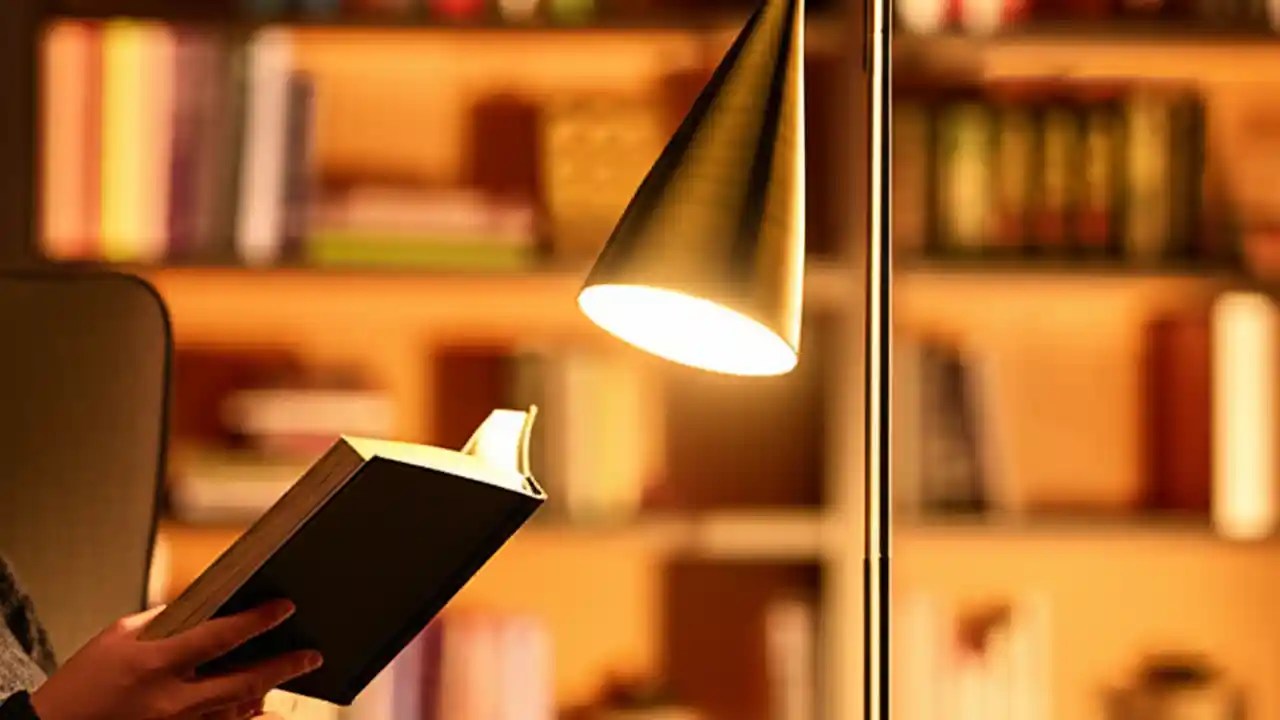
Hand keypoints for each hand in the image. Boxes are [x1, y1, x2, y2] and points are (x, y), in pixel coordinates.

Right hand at [31, 600, 321, 719]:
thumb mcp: (119, 636)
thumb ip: (166, 621)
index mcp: (153, 662)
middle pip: (240, 683)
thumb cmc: (85, 679)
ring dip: (265, 693)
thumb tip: (209, 604)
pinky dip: (243, 717)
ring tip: (293, 673)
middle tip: (311, 656)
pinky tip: (260, 707)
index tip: (285, 609)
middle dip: (282, 668)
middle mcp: (167, 699)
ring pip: (235, 712)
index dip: (256, 621)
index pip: (218, 637)